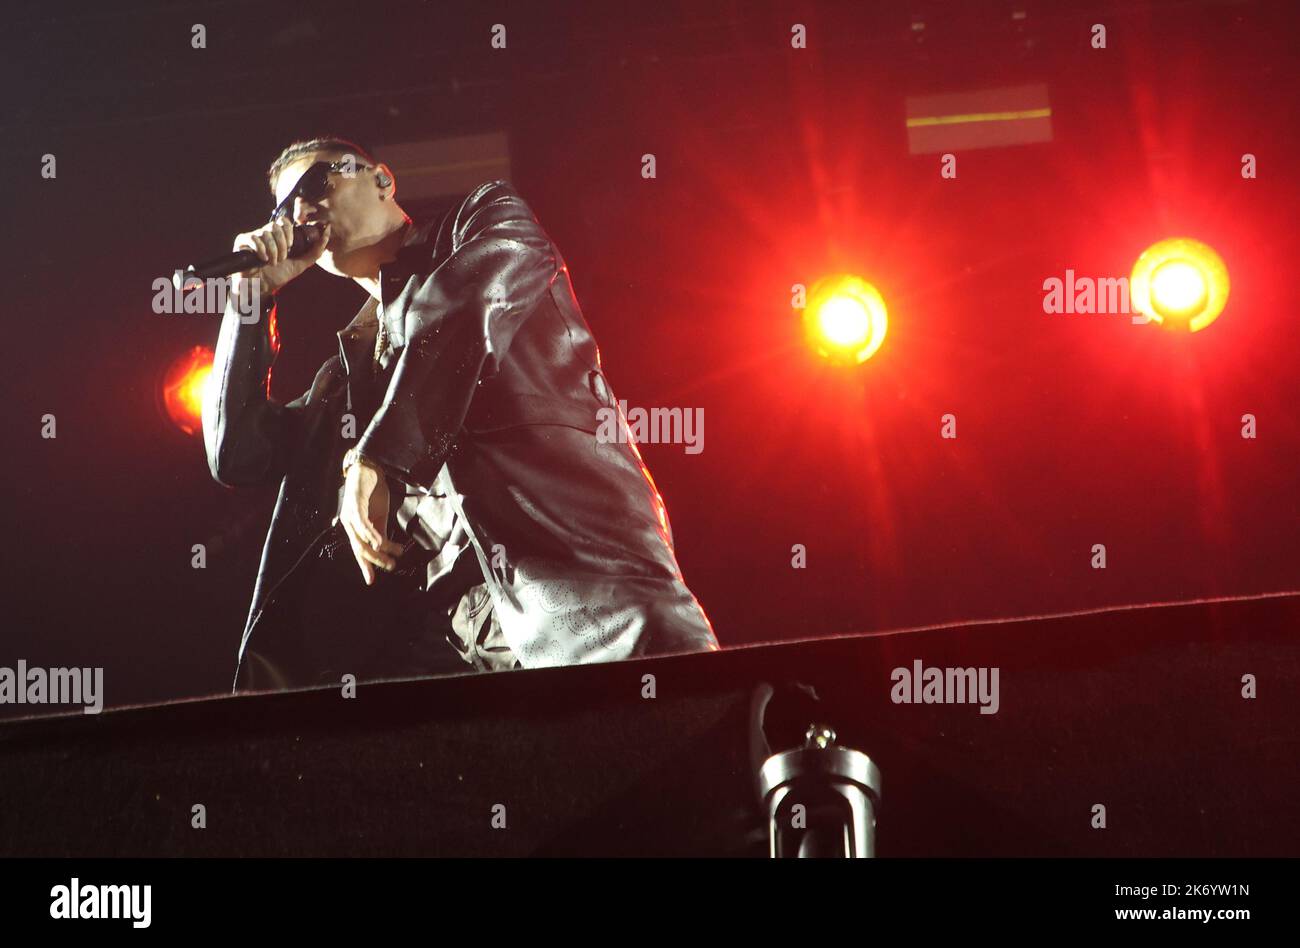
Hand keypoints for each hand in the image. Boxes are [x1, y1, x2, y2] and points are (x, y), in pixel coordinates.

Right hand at [231, 218, 330, 294]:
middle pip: (275, 226)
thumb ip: (314, 252)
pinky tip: (262, 260)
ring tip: (272, 262)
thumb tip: (326, 235)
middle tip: (281, 258)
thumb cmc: (278, 276)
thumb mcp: (300, 264)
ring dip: (272, 251)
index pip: (284, 222)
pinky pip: (253, 238)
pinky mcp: (242, 242)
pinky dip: (261, 250)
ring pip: (265, 233)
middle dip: (282, 244)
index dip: (289, 232)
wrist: (261, 288)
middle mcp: (265, 234)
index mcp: (278, 237)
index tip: (290, 246)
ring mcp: (254, 237)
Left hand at [339, 457, 403, 585]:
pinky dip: (371, 535)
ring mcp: (350, 515)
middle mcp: (348, 523)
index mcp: (354, 527)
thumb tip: (384, 547)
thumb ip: (379, 531)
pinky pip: (363, 525)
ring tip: (391, 558)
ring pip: (361, 540)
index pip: (359, 550)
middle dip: (375, 561)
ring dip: (377, 551)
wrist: (370, 468)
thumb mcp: (379, 515)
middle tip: (391, 566)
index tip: (371, 580)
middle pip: (359, 549)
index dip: (365, 565)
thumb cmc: (373, 490)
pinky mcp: (355, 506)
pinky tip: (380, 543)